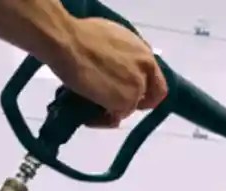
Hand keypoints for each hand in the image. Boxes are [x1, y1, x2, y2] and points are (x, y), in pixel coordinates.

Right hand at [49, 17, 167, 127]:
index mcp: (145, 54)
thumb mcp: (114, 39)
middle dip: (126, 103)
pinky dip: (100, 120)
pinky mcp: (124, 102)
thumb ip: (125, 56)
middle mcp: (146, 72)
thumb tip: (120, 67)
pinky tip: (86, 117)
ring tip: (89, 110)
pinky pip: (113, 118)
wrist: (68, 42)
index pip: (157, 85)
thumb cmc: (80, 35)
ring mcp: (137, 88)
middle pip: (143, 99)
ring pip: (126, 109)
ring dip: (109, 111)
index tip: (133, 99)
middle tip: (106, 104)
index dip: (146, 94)